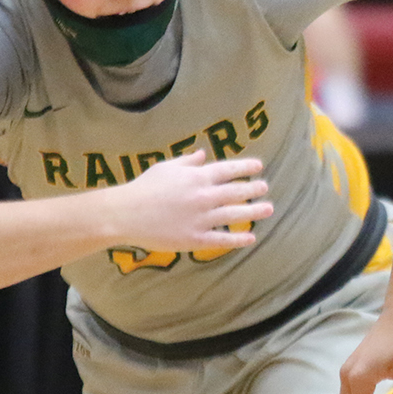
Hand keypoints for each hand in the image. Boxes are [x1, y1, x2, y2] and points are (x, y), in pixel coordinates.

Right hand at [109, 149, 272, 252]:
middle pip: (236, 192)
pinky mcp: (195, 238)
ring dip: (254, 212)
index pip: (228, 169)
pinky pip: (221, 239)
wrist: (124, 214)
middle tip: (264, 187)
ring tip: (268, 208)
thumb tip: (204, 154)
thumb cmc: (143, 188)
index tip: (258, 166)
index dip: (245, 167)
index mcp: (197, 177)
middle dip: (254, 188)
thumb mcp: (165, 168)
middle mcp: (203, 196)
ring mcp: (201, 218)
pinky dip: (238, 239)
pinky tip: (250, 238)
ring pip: (234, 215)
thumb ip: (187, 161)